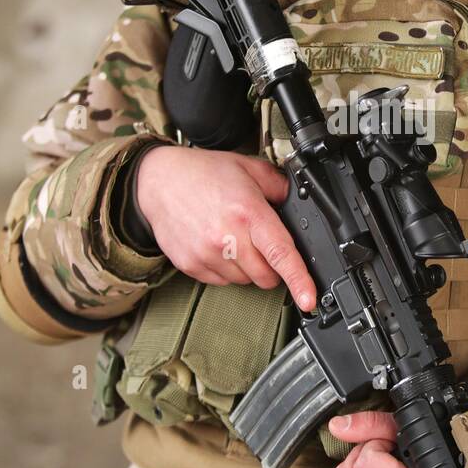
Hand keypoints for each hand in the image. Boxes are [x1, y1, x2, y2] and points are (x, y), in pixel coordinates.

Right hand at [136, 145, 315, 310]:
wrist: (158, 181)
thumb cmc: (203, 173)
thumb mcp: (249, 168)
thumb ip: (280, 187)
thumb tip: (303, 204)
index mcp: (247, 212)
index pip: (280, 253)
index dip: (299, 280)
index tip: (309, 299)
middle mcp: (227, 237)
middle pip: (266, 276)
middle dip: (272, 266)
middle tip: (260, 242)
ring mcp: (206, 254)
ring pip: (245, 281)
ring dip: (248, 267)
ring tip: (233, 237)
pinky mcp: (191, 266)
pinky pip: (222, 282)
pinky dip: (226, 268)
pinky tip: (217, 244)